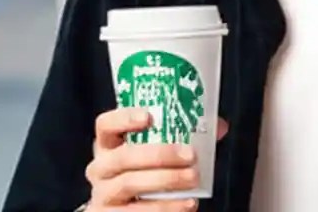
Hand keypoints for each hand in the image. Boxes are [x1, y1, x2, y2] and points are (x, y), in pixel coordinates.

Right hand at [83, 109, 229, 210]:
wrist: (125, 211)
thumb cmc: (141, 176)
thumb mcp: (152, 156)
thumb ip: (180, 139)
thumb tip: (218, 126)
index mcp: (107, 146)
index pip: (105, 124)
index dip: (124, 118)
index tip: (150, 116)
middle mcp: (100, 168)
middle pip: (123, 156)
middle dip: (159, 154)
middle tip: (190, 154)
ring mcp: (103, 195)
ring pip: (130, 183)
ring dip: (166, 180)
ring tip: (193, 178)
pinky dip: (165, 208)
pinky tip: (187, 203)